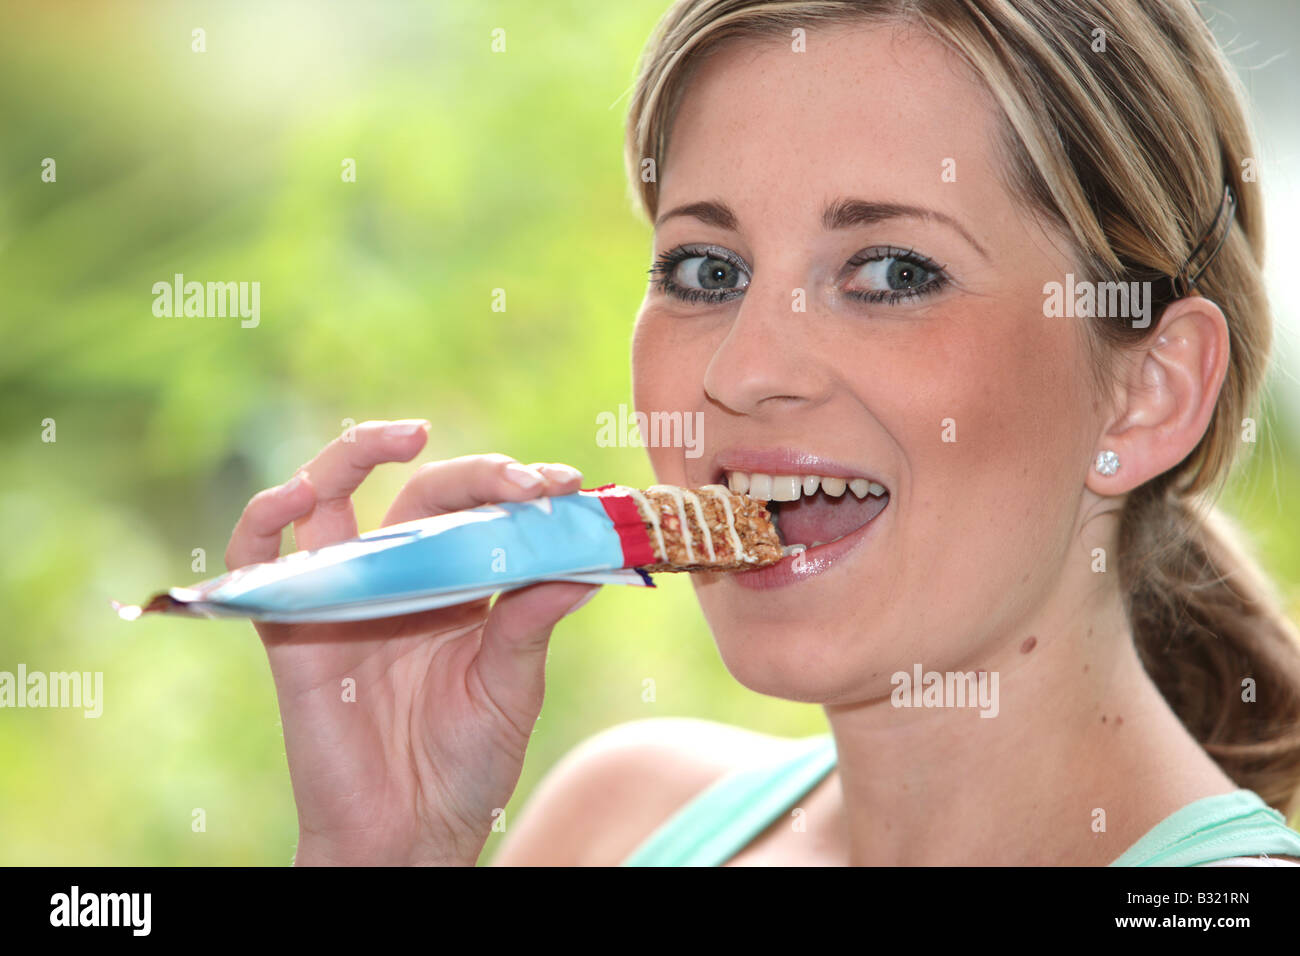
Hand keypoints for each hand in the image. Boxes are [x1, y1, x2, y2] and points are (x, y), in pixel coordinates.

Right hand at [225, 420, 597, 864]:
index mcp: (456, 586)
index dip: (516, 489)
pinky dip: (265, 517)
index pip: (479, 511)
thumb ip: (534, 616)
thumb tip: (588, 555)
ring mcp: (343, 596)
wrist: (410, 835)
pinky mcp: (292, 627)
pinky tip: (299, 494)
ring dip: (355, 454)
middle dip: (474, 475)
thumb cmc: (466, 763)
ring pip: (327, 499)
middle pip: (420, 494)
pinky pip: (257, 559)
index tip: (566, 484)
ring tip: (404, 436)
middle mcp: (399, 578)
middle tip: (524, 481)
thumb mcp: (513, 683)